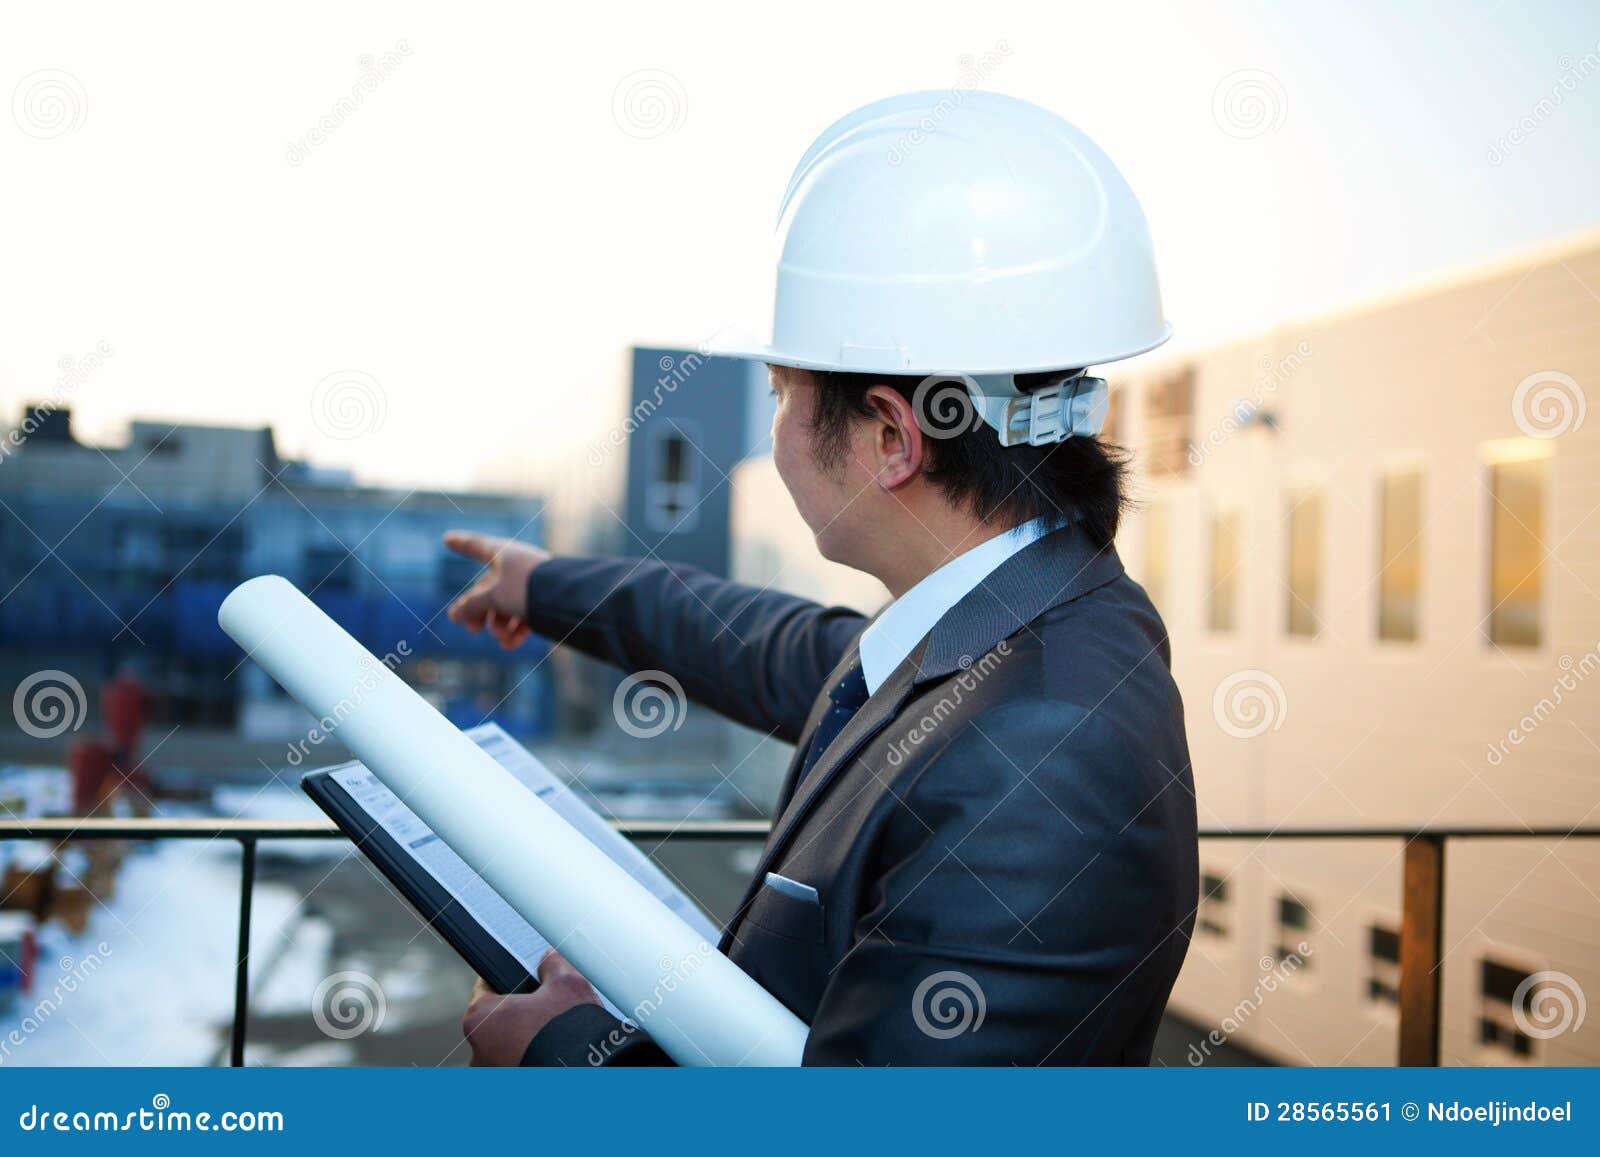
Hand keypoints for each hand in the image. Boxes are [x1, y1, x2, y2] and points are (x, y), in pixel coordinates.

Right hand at [443, 531, 550, 649]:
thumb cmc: (527, 588)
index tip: (448, 538)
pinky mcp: (544, 600)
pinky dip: (516, 629)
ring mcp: (530, 583)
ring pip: (505, 605)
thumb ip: (472, 605)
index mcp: (502, 553)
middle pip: (488, 587)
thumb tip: (454, 614)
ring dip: (499, 625)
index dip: (461, 543)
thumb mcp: (493, 597)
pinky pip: (524, 614)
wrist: (570, 598)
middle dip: (479, 611)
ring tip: (502, 639)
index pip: (476, 546)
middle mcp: (516, 565)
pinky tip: (510, 643)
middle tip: (472, 629)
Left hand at [461, 949, 601, 1065]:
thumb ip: (552, 964)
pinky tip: (555, 1055)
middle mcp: (478, 1053)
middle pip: (497, 1022)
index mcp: (479, 1019)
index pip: (485, 989)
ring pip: (509, 1049)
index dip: (506, 979)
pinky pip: (520, 1067)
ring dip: (527, 1042)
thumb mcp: (566, 982)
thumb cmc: (569, 1031)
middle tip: (546, 1008)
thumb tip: (550, 960)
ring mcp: (493, 1076)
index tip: (520, 979)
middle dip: (519, 1015)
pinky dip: (534, 1062)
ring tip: (555, 1034)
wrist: (592, 1072)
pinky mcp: (511, 1090)